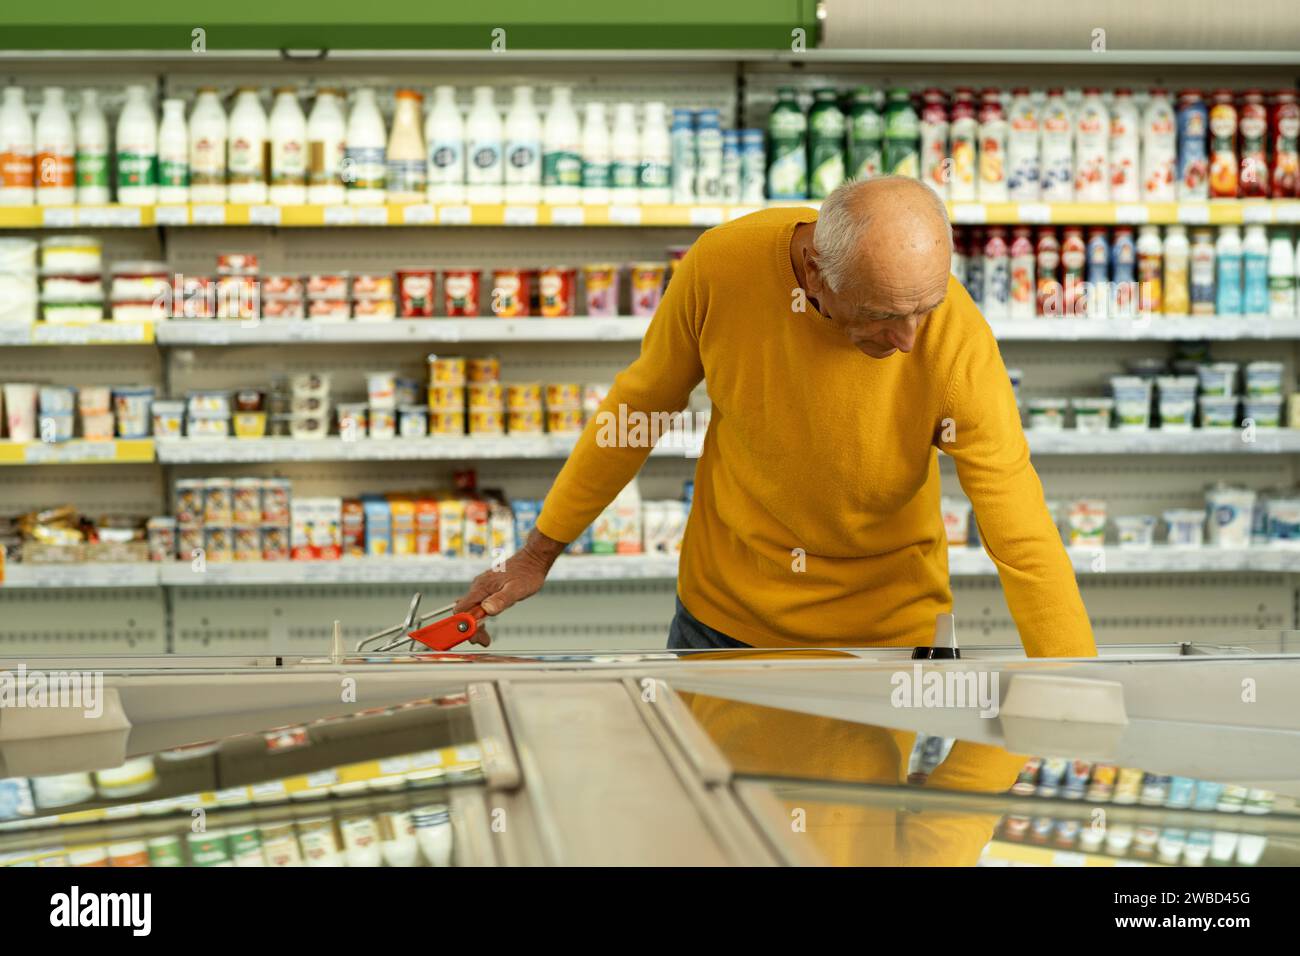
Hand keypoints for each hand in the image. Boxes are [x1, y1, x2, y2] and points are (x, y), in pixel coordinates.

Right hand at [453, 528, 566, 646]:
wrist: (533, 560)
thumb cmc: (527, 573)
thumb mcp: (517, 590)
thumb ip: (501, 600)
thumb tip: (487, 610)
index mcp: (481, 587)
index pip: (462, 609)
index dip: (464, 625)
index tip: (473, 636)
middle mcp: (478, 586)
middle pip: (464, 611)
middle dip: (470, 628)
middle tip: (482, 641)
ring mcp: (482, 586)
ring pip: (471, 608)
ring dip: (475, 623)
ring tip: (485, 637)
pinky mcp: (487, 588)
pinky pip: (478, 604)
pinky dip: (480, 616)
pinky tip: (488, 621)